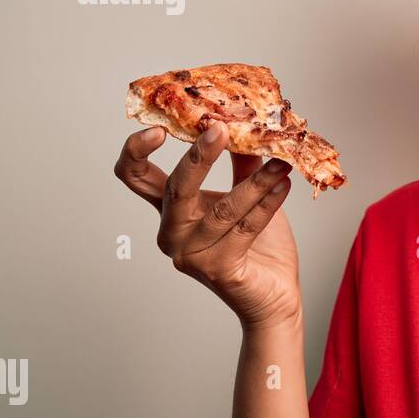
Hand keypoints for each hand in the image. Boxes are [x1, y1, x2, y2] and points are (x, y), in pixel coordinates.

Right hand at [113, 121, 302, 330]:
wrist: (272, 295)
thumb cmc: (256, 246)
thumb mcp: (244, 195)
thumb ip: (241, 163)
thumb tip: (245, 122)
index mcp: (170, 210)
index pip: (134, 176)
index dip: (136, 151)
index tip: (159, 127)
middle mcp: (172, 233)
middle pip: (175, 188)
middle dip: (198, 157)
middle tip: (221, 128)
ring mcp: (191, 254)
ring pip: (222, 208)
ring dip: (256, 181)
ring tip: (280, 162)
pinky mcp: (218, 268)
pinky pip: (245, 227)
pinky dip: (267, 203)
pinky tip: (283, 184)